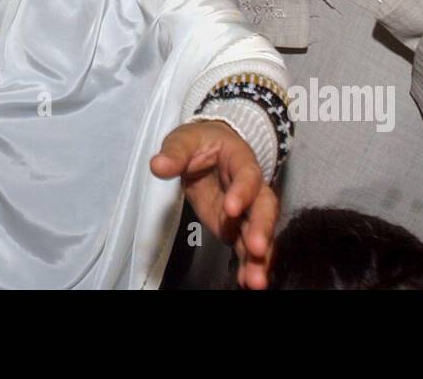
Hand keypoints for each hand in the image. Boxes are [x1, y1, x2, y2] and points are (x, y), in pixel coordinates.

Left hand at [151, 120, 277, 289]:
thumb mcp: (184, 139)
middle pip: (264, 207)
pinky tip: (247, 282)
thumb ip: (174, 153)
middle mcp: (251, 188)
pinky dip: (248, 265)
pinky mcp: (236, 228)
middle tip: (255, 249)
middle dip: (261, 228)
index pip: (247, 175)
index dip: (242, 192)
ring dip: (260, 257)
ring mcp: (245, 211)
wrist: (207, 150)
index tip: (231, 209)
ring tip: (256, 281)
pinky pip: (245, 247)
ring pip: (259, 233)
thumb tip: (159, 165)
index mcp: (241, 160)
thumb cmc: (199, 142)